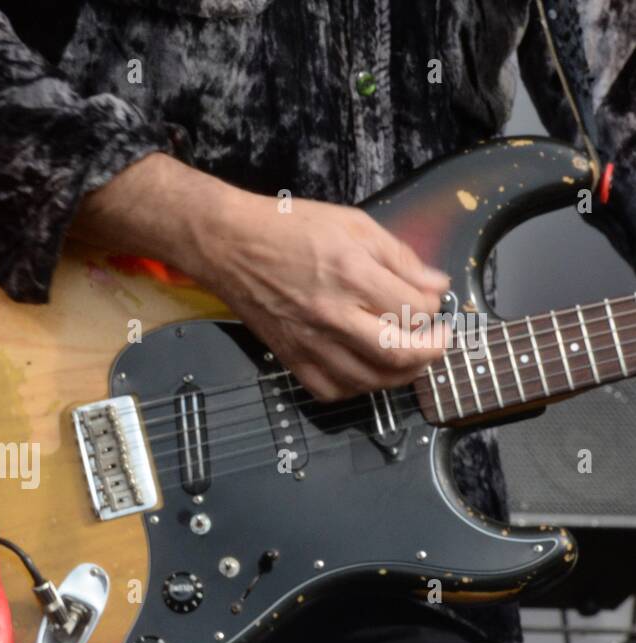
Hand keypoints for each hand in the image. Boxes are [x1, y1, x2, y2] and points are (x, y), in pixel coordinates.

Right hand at [73, 153, 452, 401]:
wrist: (230, 246)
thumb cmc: (289, 228)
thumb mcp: (354, 225)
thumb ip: (400, 257)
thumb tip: (436, 286)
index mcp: (351, 273)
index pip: (414, 308)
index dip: (435, 308)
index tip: (434, 302)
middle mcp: (332, 314)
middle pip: (399, 354)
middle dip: (431, 351)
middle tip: (437, 341)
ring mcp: (309, 341)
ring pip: (368, 380)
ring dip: (399, 375)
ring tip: (408, 359)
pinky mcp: (290, 357)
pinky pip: (330, 391)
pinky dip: (355, 388)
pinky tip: (364, 371)